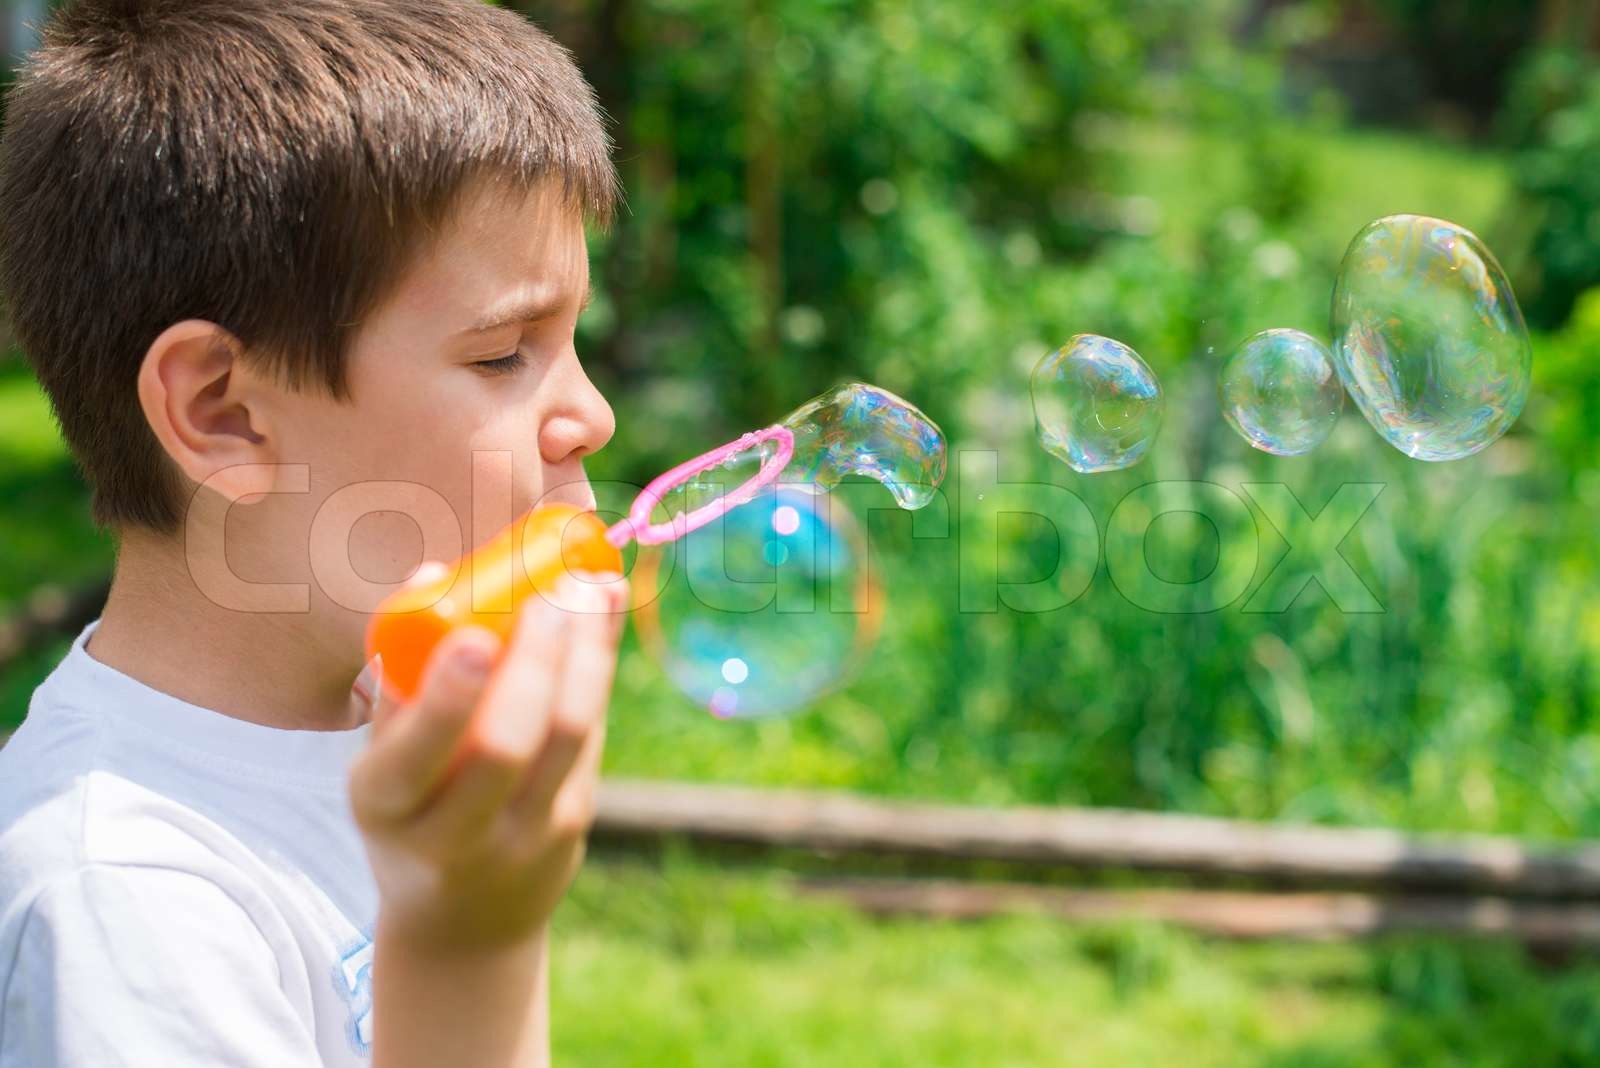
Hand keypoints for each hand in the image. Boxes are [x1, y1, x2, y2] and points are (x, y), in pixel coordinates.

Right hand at [348, 568, 627, 953]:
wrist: (462, 921)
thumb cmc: (412, 807)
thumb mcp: (385, 760)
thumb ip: (405, 676)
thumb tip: (432, 573)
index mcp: (385, 805)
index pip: (415, 757)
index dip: (448, 700)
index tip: (477, 639)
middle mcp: (453, 832)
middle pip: (506, 745)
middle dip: (535, 661)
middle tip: (551, 592)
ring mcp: (523, 836)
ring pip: (568, 737)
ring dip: (586, 653)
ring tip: (590, 587)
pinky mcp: (574, 826)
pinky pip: (592, 735)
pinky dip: (598, 668)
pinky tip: (603, 612)